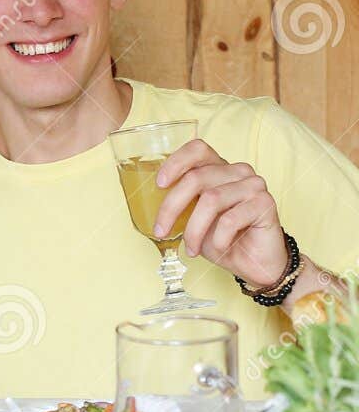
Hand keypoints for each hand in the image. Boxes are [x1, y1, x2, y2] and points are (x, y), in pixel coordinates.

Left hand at [154, 139, 288, 288]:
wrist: (253, 262)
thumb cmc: (220, 238)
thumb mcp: (192, 218)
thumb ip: (179, 203)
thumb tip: (146, 201)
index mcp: (218, 168)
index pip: (197, 149)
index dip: (175, 162)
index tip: (159, 184)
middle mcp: (238, 171)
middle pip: (196, 178)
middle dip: (171, 208)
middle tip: (161, 232)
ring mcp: (254, 184)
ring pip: (211, 199)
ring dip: (194, 230)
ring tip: (191, 248)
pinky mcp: (266, 203)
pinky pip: (231, 219)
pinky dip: (218, 238)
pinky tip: (219, 248)